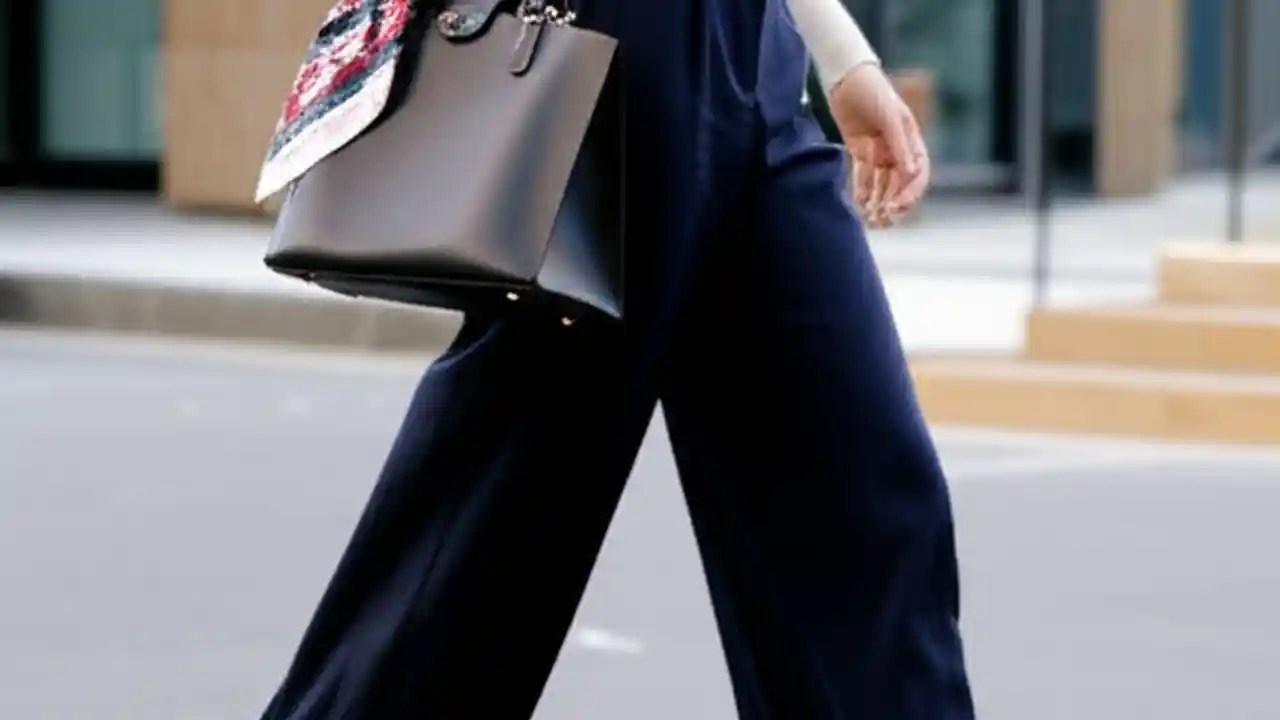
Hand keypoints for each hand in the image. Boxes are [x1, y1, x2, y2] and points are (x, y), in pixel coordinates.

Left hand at [827, 64, 930, 228]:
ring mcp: (878, 151)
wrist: (846, 76)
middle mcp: (897, 149)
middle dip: (893, 203)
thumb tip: (912, 173)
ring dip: (878, 202)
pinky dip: (862, 191)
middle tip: (883, 220)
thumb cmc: (873, 90)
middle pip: (899, 184)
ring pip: (881, 184)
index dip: (911, 192)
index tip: (898, 206)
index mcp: (910, 140)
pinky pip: (863, 176)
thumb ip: (899, 145)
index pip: (918, 173)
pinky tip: (859, 205)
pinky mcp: (860, 151)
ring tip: (871, 220)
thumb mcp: (889, 116)